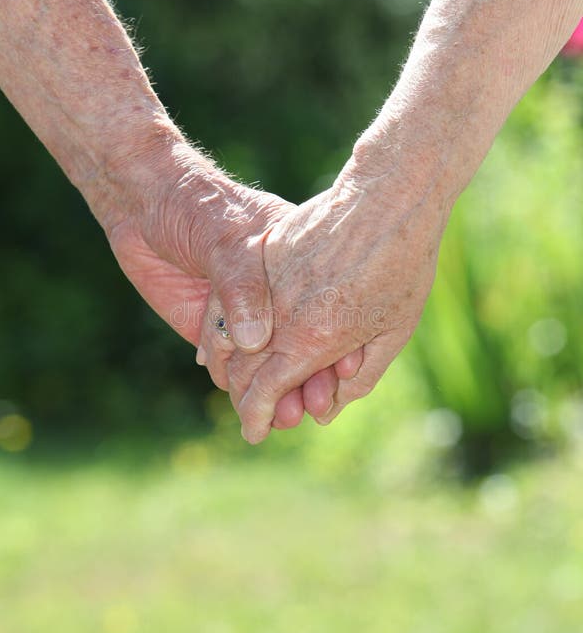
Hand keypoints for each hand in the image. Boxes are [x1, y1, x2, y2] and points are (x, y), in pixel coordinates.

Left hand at [102, 136, 361, 426]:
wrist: (144, 205)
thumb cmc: (196, 208)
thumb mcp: (226, 239)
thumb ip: (241, 286)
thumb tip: (254, 340)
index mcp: (294, 264)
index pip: (324, 311)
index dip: (337, 340)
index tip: (346, 369)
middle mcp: (276, 295)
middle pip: (302, 346)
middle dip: (311, 380)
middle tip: (317, 406)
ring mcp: (246, 316)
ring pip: (270, 366)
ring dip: (280, 395)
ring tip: (287, 418)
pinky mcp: (215, 332)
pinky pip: (232, 369)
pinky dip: (243, 391)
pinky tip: (253, 410)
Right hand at [199, 138, 450, 442]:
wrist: (390, 198)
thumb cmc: (403, 267)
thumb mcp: (393, 333)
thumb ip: (358, 377)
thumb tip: (326, 411)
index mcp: (313, 340)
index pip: (266, 393)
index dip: (256, 418)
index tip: (255, 433)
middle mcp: (282, 315)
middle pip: (243, 370)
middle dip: (243, 399)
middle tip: (252, 414)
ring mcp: (270, 281)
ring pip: (231, 335)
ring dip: (231, 365)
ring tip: (238, 381)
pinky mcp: (267, 253)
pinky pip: (235, 298)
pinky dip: (230, 325)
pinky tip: (234, 338)